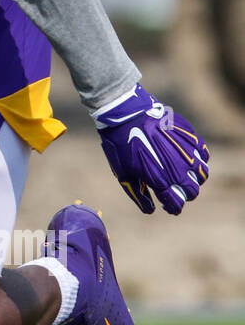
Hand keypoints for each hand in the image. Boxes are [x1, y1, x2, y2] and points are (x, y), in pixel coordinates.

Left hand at [93, 84, 209, 214]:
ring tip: (183, 174)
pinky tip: (189, 158)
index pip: (176, 204)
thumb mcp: (123, 173)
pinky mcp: (190, 137)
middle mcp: (178, 169)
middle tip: (175, 189)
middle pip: (192, 191)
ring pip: (202, 174)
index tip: (168, 205)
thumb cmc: (121, 145)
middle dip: (185, 194)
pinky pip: (204, 154)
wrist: (126, 114)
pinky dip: (200, 159)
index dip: (173, 208)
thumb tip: (151, 210)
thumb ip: (138, 194)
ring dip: (195, 178)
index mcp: (160, 181)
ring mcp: (187, 152)